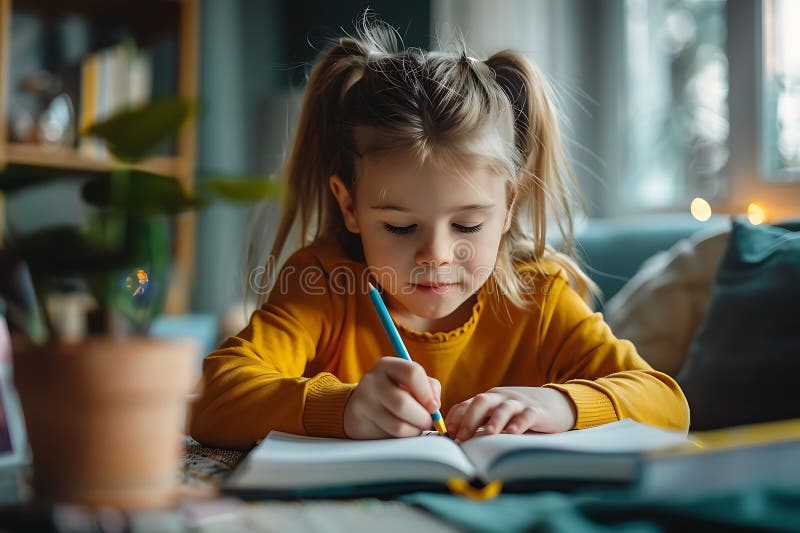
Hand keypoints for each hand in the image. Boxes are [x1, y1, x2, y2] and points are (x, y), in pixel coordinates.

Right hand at [343, 357, 440, 438]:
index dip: (427, 393)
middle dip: (422, 418)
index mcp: (386, 365)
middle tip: (428, 422)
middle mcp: (371, 381)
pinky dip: (401, 439)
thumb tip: (434, 406)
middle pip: (402, 403)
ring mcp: (362, 403)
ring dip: (414, 431)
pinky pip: (388, 438)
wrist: (361, 408)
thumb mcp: (410, 383)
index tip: (434, 407)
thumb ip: (429, 388)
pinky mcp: (359, 425)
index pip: (412, 373)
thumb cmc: (394, 393)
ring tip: (416, 428)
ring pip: (397, 425)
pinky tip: (401, 432)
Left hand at [444, 387, 575, 441]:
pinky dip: (518, 423)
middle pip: (482, 401)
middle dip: (469, 419)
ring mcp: (519, 403)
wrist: (556, 402)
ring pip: (503, 408)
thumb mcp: (498, 413)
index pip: (467, 404)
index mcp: (489, 398)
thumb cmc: (520, 412)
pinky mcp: (537, 411)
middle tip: (461, 437)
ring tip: (487, 434)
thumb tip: (457, 439)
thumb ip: (481, 421)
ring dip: (493, 421)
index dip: (455, 418)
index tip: (447, 434)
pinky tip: (512, 433)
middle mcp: (501, 397)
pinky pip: (526, 415)